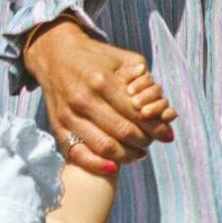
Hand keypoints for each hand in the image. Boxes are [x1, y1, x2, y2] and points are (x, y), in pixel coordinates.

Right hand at [24, 17, 177, 173]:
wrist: (55, 55)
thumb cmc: (95, 58)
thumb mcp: (122, 59)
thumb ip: (145, 80)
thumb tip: (165, 111)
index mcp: (102, 81)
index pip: (137, 113)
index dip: (156, 127)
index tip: (167, 135)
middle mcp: (84, 99)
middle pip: (124, 132)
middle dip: (144, 141)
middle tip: (151, 142)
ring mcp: (69, 115)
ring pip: (105, 147)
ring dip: (127, 155)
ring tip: (137, 153)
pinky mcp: (58, 127)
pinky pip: (78, 154)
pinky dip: (98, 165)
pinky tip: (113, 167)